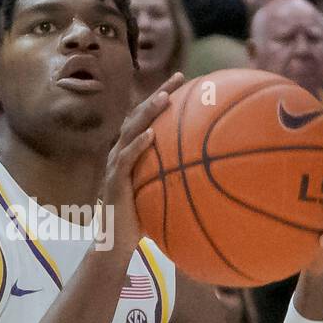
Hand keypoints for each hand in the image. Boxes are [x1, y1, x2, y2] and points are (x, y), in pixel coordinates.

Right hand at [99, 71, 185, 254]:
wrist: (116, 244)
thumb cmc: (141, 220)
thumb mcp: (161, 193)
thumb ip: (176, 178)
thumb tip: (209, 171)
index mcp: (130, 152)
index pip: (146, 118)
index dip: (162, 97)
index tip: (183, 80)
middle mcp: (120, 153)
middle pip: (138, 116)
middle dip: (158, 94)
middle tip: (179, 78)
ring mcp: (114, 166)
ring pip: (130, 131)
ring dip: (147, 113)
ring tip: (164, 98)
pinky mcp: (113, 181)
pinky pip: (125, 160)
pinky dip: (138, 145)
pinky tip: (151, 135)